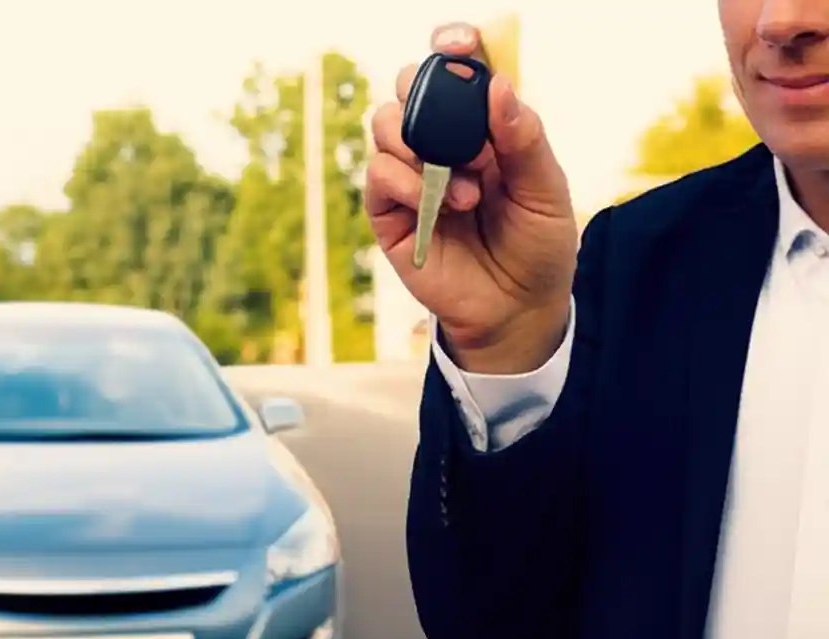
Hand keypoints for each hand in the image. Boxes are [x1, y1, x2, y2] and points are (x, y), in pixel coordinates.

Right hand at [365, 22, 577, 373]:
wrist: (516, 310)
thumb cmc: (536, 247)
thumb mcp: (546, 190)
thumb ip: (524, 138)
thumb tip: (498, 86)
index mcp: (481, 127)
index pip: (456, 71)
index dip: (451, 47)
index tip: (459, 43)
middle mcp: (441, 143)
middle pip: (409, 86)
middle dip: (428, 94)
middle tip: (469, 137)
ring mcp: (410, 175)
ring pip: (386, 123)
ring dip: (424, 146)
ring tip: (466, 191)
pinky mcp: (389, 211)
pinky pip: (377, 173)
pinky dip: (405, 180)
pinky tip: (441, 204)